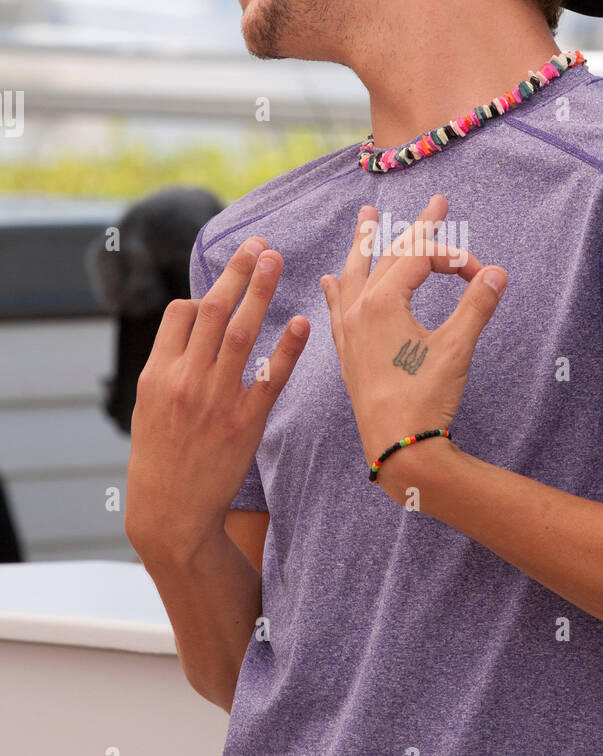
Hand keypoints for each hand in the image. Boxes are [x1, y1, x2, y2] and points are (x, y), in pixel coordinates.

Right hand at [125, 236, 309, 561]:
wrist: (170, 511)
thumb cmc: (160, 455)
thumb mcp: (148, 404)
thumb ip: (169, 361)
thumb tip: (192, 318)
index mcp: (157, 373)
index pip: (181, 314)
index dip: (205, 295)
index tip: (226, 284)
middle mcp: (185, 381)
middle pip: (213, 311)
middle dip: (236, 271)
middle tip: (259, 243)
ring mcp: (216, 400)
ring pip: (242, 333)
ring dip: (260, 291)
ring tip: (276, 259)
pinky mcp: (245, 422)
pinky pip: (270, 377)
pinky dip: (287, 348)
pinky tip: (301, 323)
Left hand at [319, 193, 506, 481]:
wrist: (398, 449)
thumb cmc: (425, 400)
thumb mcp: (456, 348)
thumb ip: (476, 306)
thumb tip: (496, 274)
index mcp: (382, 302)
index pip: (422, 259)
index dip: (457, 259)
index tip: (483, 274)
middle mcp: (359, 309)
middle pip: (389, 256)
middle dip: (415, 229)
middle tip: (436, 203)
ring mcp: (349, 331)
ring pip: (356, 275)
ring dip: (365, 245)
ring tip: (364, 218)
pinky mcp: (348, 352)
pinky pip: (338, 308)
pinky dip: (339, 289)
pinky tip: (330, 281)